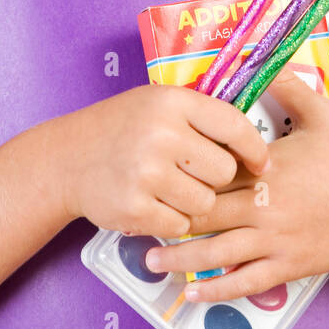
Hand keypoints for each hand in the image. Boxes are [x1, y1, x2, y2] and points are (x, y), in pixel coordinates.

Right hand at [52, 84, 270, 238]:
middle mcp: (161, 135)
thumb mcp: (157, 104)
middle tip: (191, 172)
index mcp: (172, 102)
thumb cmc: (121, 129)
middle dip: (214, 177)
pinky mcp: (135, 208)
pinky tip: (153, 203)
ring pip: (205, 203)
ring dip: (193, 202)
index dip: (254, 148)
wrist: (66, 159)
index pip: (234, 125)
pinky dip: (172, 220)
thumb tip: (255, 141)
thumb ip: (201, 116)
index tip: (262, 163)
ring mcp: (146, 173)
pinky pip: (181, 226)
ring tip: (168, 187)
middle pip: (224, 171)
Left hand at [143, 67, 328, 301]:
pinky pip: (246, 282)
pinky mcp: (289, 266)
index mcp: (265, 169)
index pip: (209, 176)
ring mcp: (275, 241)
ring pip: (216, 254)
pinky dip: (217, 290)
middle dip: (166, 221)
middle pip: (203, 216)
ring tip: (152, 263)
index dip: (177, 180)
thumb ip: (288, 87)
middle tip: (136, 223)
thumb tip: (267, 61)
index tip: (151, 179)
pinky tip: (194, 293)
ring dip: (180, 260)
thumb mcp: (321, 112)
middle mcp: (264, 207)